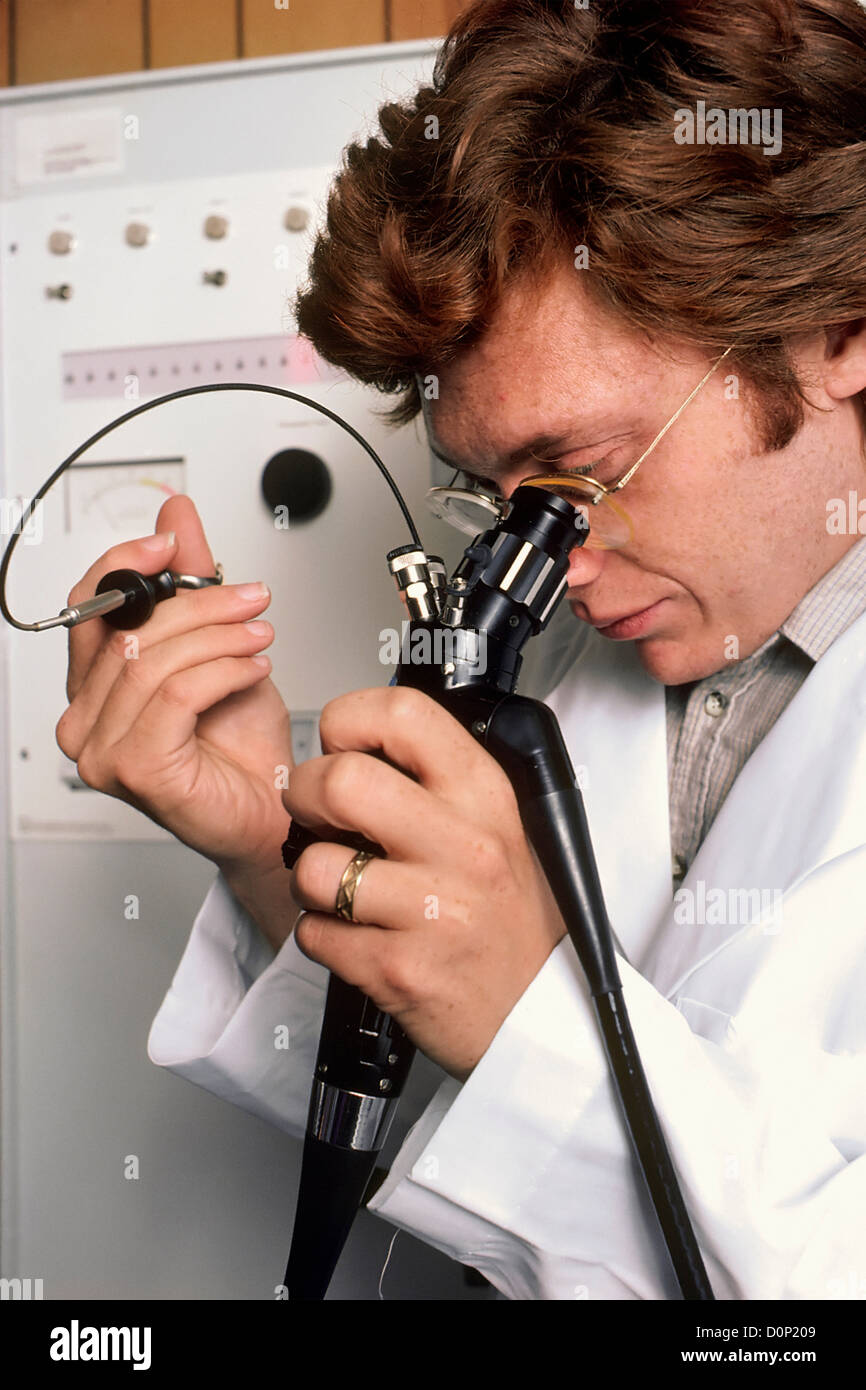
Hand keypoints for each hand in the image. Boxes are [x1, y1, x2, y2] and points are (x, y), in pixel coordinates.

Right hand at [55, 495, 294, 891]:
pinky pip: (176, 695)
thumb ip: (193, 581)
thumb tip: (177, 512)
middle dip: (198, 603)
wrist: (277, 810)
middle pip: (128, 632)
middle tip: (251, 596)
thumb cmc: (242, 744)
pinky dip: (223, 672)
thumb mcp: (221, 643)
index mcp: (93, 687)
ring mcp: (101, 750)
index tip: (173, 542)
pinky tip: (254, 669)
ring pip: (153, 662)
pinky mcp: (134, 769)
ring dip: (219, 637)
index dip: (125, 564)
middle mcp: (85, 720)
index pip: (88, 608)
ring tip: (261, 633)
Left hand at [284, 686, 566, 1081]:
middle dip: (305, 794)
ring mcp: (432, 911)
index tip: (341, 744)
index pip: (401, 714)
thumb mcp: (501, 827)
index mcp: (485, 797)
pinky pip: (315, 933)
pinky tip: (356, 935)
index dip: (348, 720)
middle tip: (316, 812)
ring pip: (314, 865)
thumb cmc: (512, 920)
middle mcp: (463, 846)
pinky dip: (321, 935)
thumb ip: (441, 782)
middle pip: (339, 781)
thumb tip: (363, 743)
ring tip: (341, 888)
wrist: (544, 1017)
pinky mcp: (399, 969)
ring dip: (310, 878)